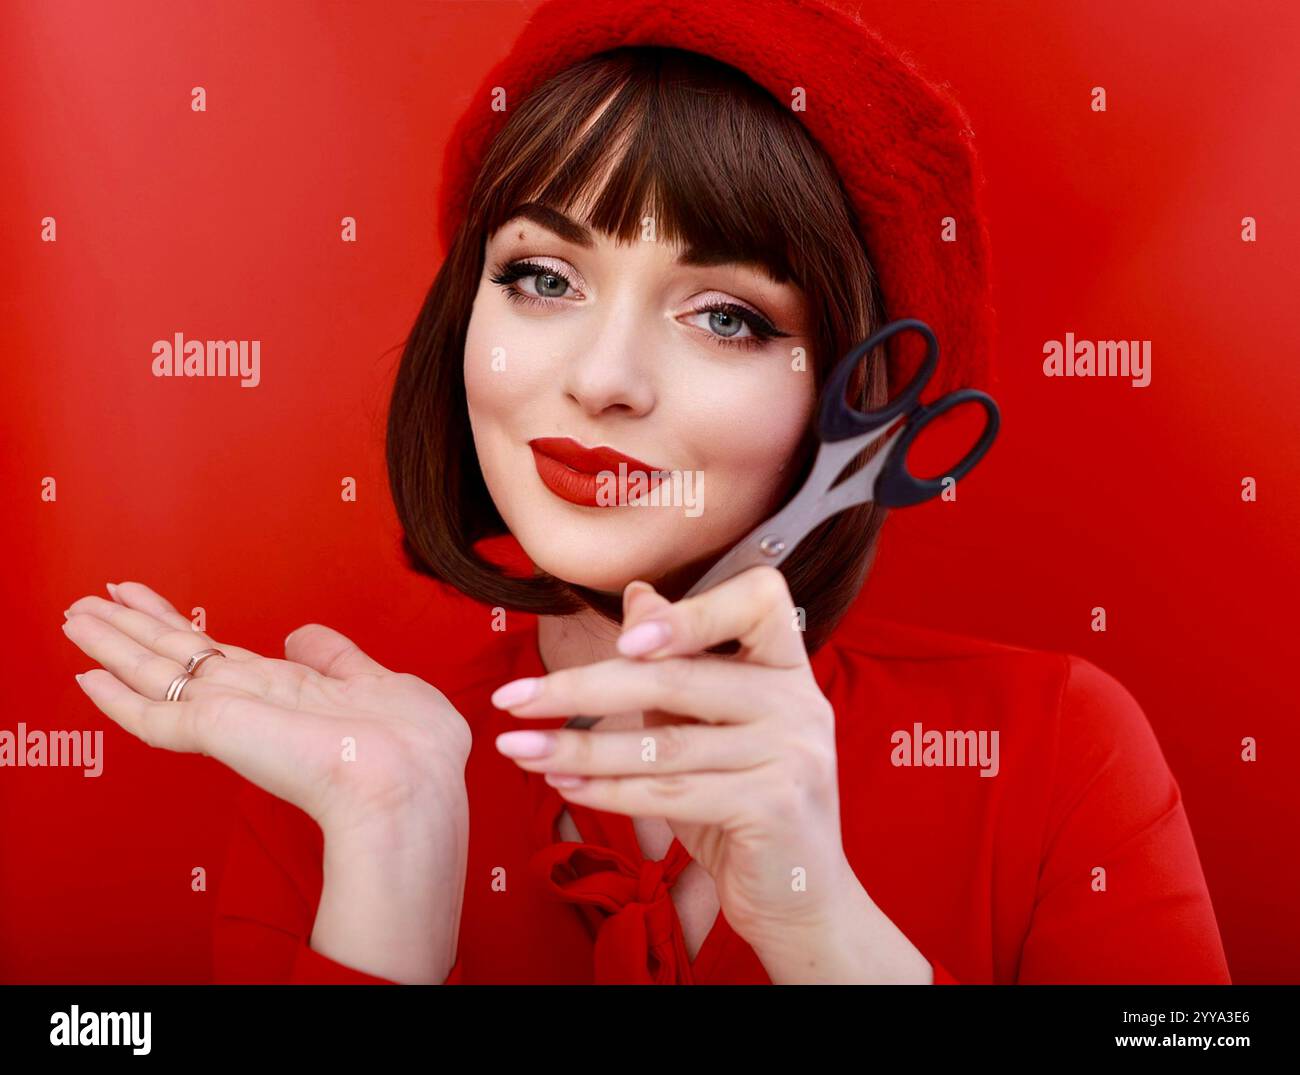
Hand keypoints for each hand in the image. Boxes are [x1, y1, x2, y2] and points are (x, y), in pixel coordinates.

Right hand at [61, 581, 470, 835]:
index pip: (215, 653)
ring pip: (157, 674)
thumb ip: (335, 659)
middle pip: (176, 657)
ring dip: (114, 643)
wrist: (406, 785)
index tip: (142, 598)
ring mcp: (231, 718)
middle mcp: (251, 702)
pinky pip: (156, 716)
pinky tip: (87, 676)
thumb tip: (301, 635)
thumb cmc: (408, 746)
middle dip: (132, 628)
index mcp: (284, 691)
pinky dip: (119, 698)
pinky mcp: (218, 730)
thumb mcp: (376, 682)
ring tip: (73, 615)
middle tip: (85, 602)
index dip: (177, 624)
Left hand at [489, 566, 859, 951]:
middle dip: (581, 688)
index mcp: (787, 664)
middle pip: (678, 678)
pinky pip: (669, 792)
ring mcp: (791, 753)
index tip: (624, 640)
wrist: (801, 895)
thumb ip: (680, 662)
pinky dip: (607, 790)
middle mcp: (798, 700)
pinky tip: (564, 784)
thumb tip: (636, 595)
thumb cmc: (746, 798)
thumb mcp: (713, 722)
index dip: (690, 611)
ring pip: (662, 744)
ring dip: (577, 747)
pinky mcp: (772, 806)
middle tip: (512, 699)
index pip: (759, 598)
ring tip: (518, 748)